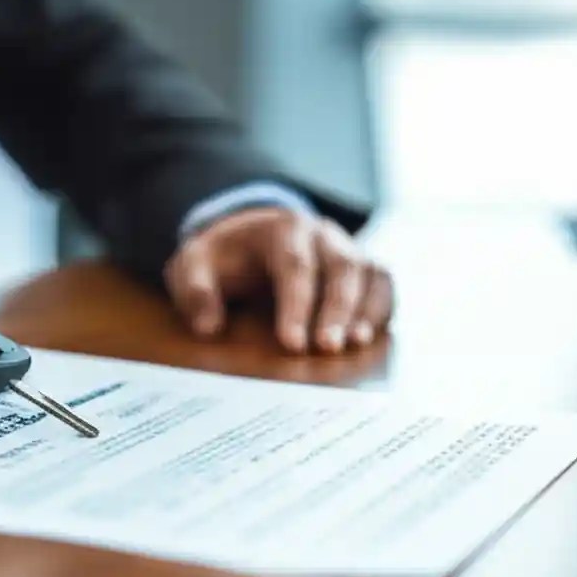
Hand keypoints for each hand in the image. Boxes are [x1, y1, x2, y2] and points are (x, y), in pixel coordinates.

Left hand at [165, 208, 392, 353]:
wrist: (248, 236)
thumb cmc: (224, 256)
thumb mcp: (194, 264)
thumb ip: (194, 289)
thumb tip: (207, 326)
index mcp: (282, 228)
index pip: (294, 265)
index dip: (296, 305)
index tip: (291, 343)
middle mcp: (322, 234)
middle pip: (340, 266)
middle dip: (337, 308)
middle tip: (328, 348)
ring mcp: (346, 248)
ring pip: (368, 272)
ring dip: (365, 309)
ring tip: (355, 344)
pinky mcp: (361, 267)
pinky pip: (382, 282)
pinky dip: (381, 307)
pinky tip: (369, 336)